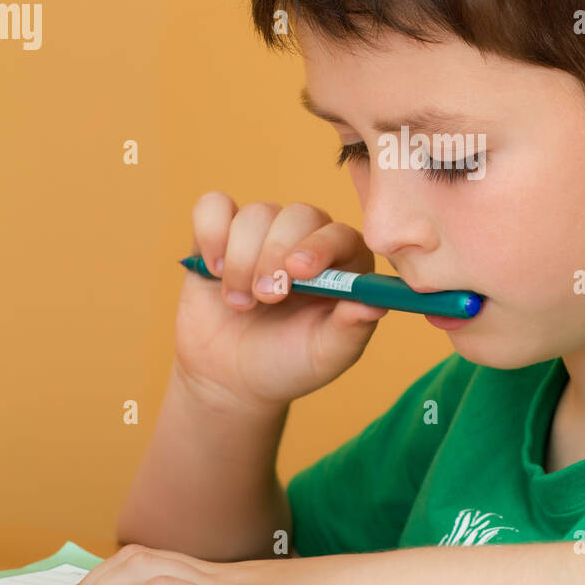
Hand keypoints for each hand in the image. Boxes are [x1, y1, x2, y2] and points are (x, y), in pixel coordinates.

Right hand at [175, 194, 389, 411]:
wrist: (229, 378)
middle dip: (275, 255)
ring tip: (240, 303)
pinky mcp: (220, 234)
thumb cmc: (288, 364)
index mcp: (342, 264)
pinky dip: (211, 233)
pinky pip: (213, 206)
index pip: (340, 234)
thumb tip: (374, 302)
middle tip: (266, 298)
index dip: (320, 246)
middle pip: (297, 215)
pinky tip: (213, 271)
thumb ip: (351, 329)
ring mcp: (263, 234)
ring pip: (255, 214)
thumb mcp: (324, 356)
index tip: (298, 271)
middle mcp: (306, 240)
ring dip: (242, 260)